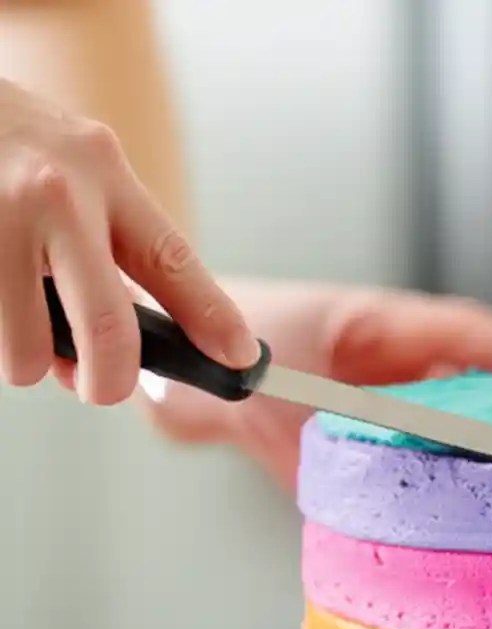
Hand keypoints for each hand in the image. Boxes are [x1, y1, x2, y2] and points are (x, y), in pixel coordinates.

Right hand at [0, 79, 256, 402]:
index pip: (171, 259)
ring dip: (27, 357)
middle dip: (109, 380)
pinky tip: (0, 293)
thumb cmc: (17, 148)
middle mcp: (55, 197)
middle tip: (102, 388)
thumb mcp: (82, 170)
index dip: (212, 317)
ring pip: (26, 352)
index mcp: (103, 174)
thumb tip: (126, 348)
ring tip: (20, 315)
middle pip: (106, 326)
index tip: (239, 358)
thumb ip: (112, 246)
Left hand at [135, 279, 491, 486]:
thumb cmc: (218, 351)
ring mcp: (383, 379)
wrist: (173, 358)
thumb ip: (321, 446)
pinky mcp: (367, 413)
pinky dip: (451, 458)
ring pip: (458, 405)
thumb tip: (370, 502)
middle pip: (481, 369)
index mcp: (381, 321)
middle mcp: (394, 349)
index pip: (472, 334)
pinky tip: (475, 488)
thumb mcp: (270, 398)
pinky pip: (423, 436)